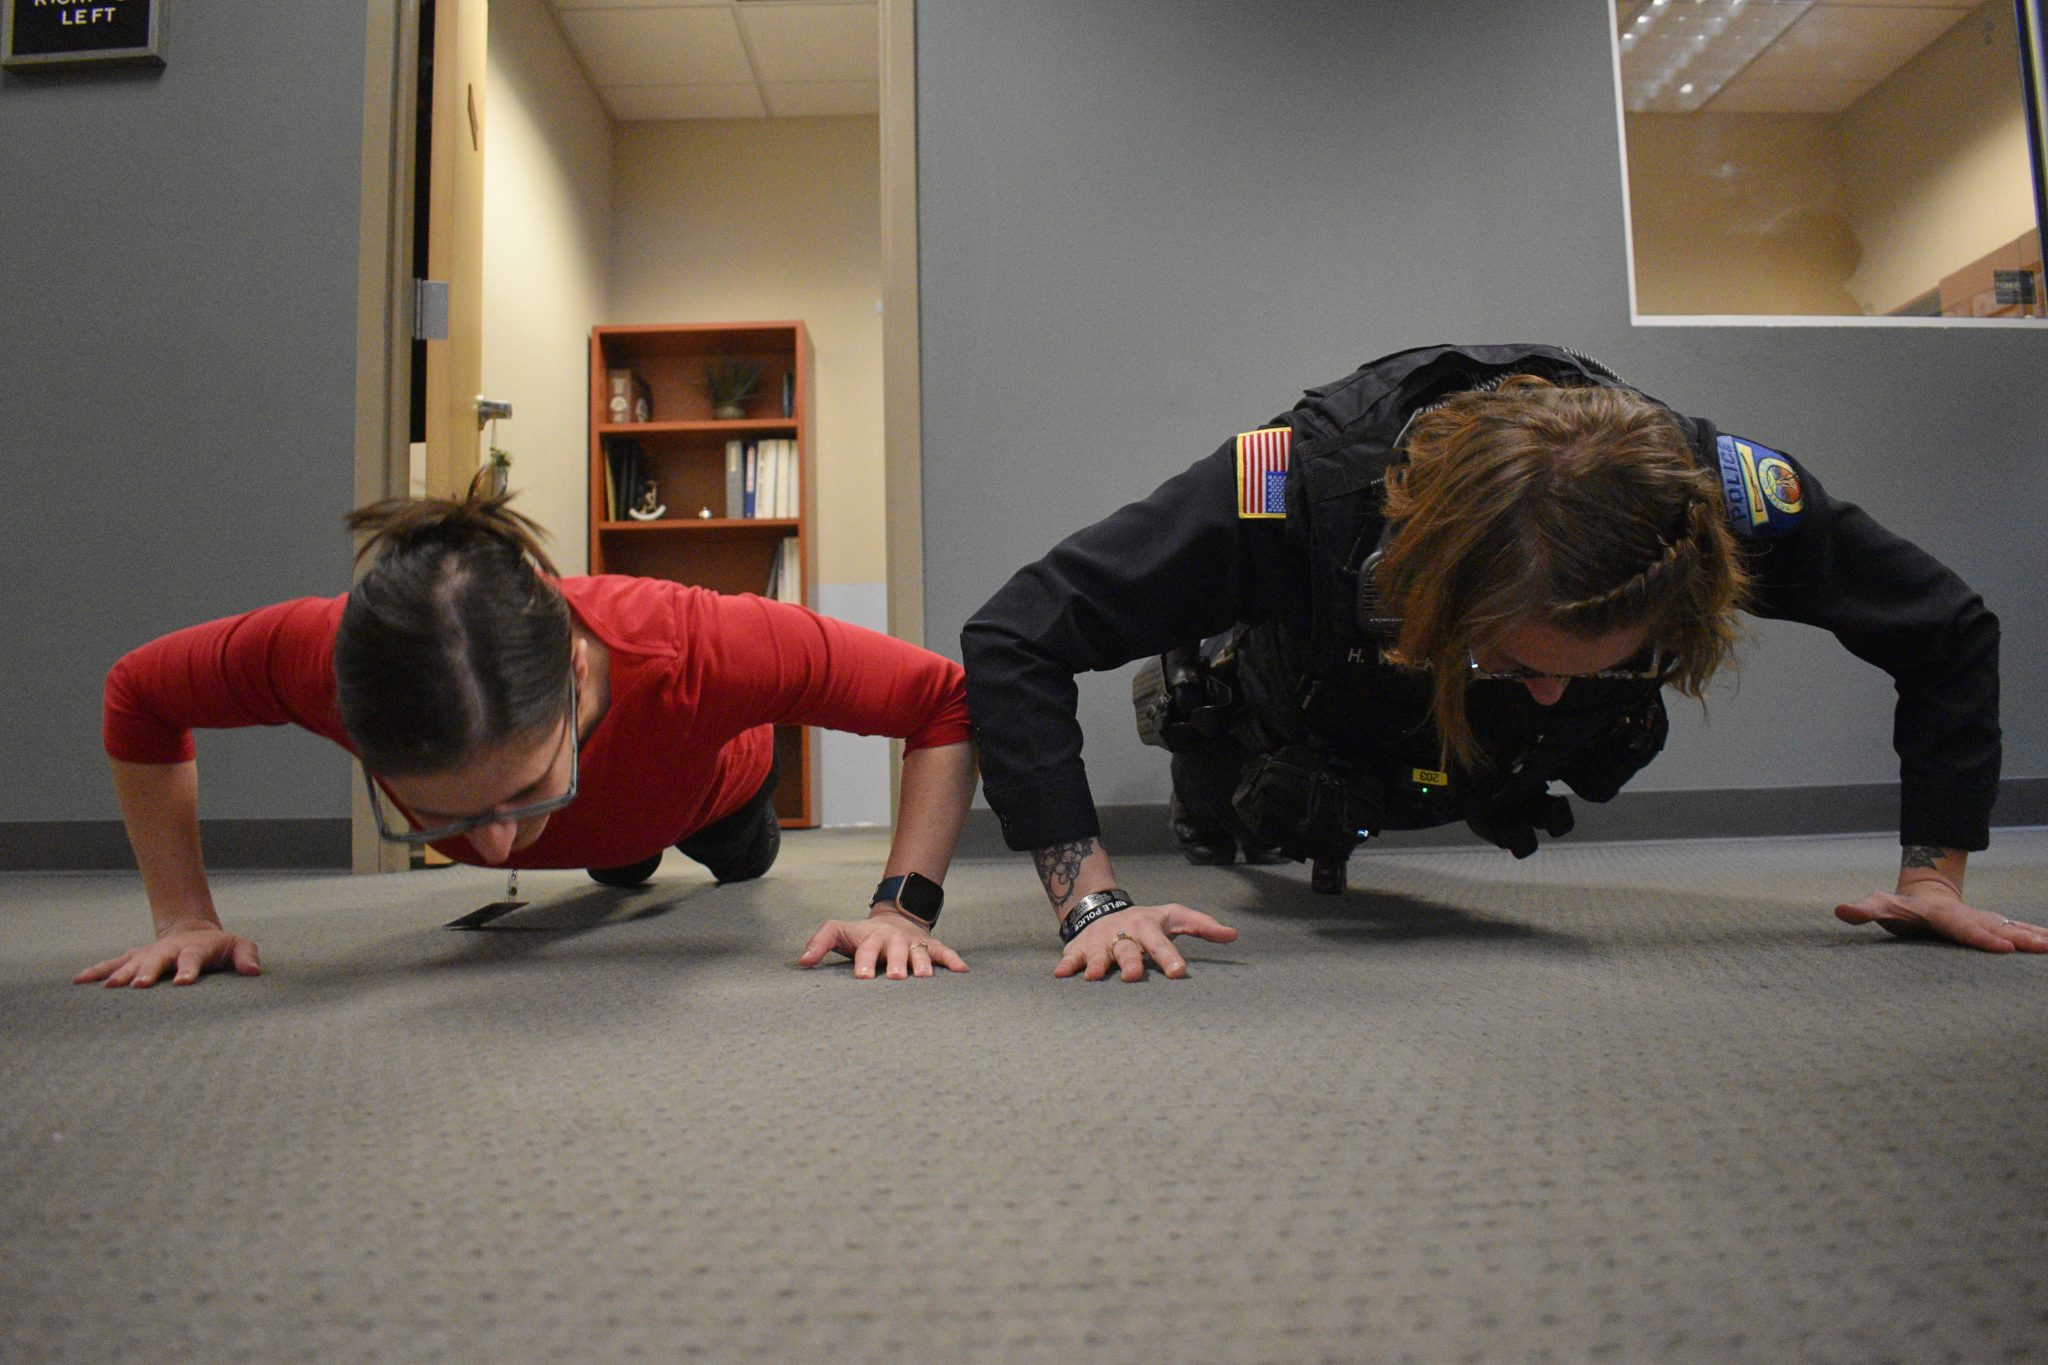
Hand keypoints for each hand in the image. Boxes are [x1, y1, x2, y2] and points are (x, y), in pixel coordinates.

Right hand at [73, 923, 261, 987]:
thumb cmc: (219, 947)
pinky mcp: (134, 958)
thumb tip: (253, 972)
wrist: (193, 931)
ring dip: (120, 973)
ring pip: (132, 962)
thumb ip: (247, 956)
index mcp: (196, 948)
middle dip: (148, 972)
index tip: (183, 983)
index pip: (193, 958)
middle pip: (157, 959)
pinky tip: (78, 982)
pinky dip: (96, 971)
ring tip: (108, 987)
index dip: (188, 969)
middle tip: (139, 986)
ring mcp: (149, 953)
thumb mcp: (239, 946)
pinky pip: (113, 964)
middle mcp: (169, 950)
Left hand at [796, 907, 967, 979]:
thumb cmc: (861, 934)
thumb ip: (819, 943)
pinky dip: (953, 960)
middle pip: (896, 952)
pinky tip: (962, 971)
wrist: (893, 919)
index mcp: (871, 938)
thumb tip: (802, 962)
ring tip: (925, 979)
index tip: (862, 978)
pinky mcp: (929, 946)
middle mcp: (894, 940)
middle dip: (897, 964)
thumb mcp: (837, 931)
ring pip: (920, 953)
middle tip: (897, 978)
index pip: (866, 950)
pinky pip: (943, 952)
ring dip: (923, 964)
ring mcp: (913, 943)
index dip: (864, 963)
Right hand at [1055, 903, 1237, 981]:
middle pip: (1127, 949)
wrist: (1103, 909)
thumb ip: (1202, 926)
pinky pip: (1071, 956)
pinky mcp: (1080, 948)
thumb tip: (1233, 935)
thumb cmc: (1146, 922)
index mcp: (1147, 927)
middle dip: (1129, 962)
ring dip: (1094, 964)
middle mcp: (1122, 934)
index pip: (1161, 942)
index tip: (1178, 971)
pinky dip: (1066, 964)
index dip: (1169, 955)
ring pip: (1098, 954)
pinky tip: (1060, 975)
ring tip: (1092, 977)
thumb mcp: (1174, 917)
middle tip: (1133, 976)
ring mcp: (1099, 942)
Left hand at [1835, 882, 2047, 953]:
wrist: (1923, 894)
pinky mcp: (1994, 928)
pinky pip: (2019, 931)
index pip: (1965, 929)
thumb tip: (1841, 910)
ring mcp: (1985, 922)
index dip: (1982, 937)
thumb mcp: (1880, 906)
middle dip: (2020, 939)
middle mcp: (1970, 918)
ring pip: (2013, 929)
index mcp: (1945, 916)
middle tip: (2042, 947)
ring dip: (2035, 938)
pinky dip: (2038, 936)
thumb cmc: (1900, 906)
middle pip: (1997, 930)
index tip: (2003, 947)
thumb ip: (1863, 910)